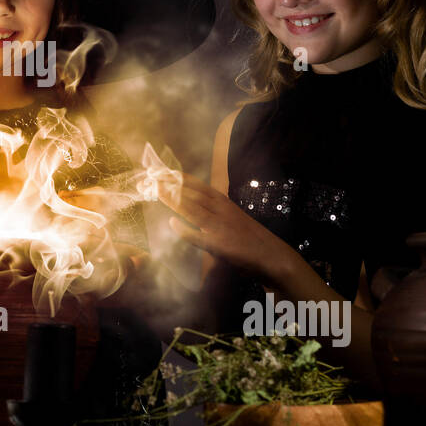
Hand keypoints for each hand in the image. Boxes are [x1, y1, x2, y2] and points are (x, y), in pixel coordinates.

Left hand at [159, 173, 289, 280]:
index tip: (164, 171)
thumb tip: (195, 203)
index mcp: (224, 202)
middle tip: (153, 177)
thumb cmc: (251, 237)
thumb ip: (215, 209)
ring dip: (174, 200)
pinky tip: (173, 224)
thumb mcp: (233, 216)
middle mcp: (222, 210)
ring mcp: (220, 227)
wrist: (272, 255)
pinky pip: (199, 236)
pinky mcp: (220, 245)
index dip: (180, 177)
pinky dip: (185, 230)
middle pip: (193, 194)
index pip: (198, 186)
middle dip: (172, 185)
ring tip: (157, 191)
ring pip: (194, 209)